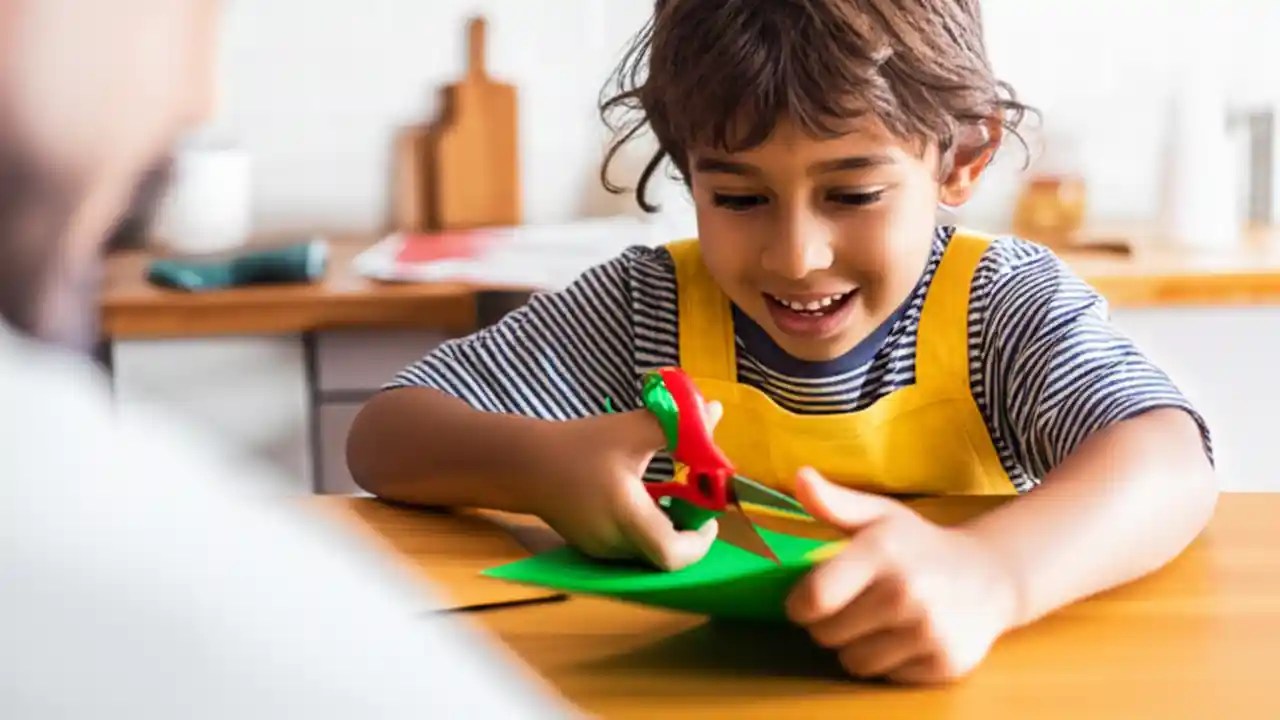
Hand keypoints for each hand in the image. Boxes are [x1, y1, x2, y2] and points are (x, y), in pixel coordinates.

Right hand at [527, 402, 723, 570]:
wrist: (526, 463)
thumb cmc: (579, 445)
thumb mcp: (630, 429)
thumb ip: (677, 423)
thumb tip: (716, 411)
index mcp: (626, 517)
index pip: (672, 556)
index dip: (700, 542)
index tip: (708, 515)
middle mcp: (615, 543)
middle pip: (664, 556)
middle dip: (687, 531)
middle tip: (693, 501)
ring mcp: (602, 550)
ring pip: (648, 552)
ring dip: (667, 528)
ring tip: (671, 495)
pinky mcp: (593, 547)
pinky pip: (631, 546)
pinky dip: (647, 528)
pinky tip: (644, 499)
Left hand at [786, 468, 1020, 682]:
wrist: (991, 576)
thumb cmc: (919, 544)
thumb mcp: (878, 515)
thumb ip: (834, 502)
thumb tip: (799, 477)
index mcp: (881, 551)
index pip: (814, 599)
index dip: (799, 605)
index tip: (807, 600)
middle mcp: (906, 593)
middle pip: (827, 635)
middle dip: (829, 624)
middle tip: (850, 606)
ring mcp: (929, 631)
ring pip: (855, 663)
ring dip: (857, 647)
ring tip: (878, 622)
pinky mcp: (945, 664)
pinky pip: (887, 677)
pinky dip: (890, 662)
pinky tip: (906, 636)